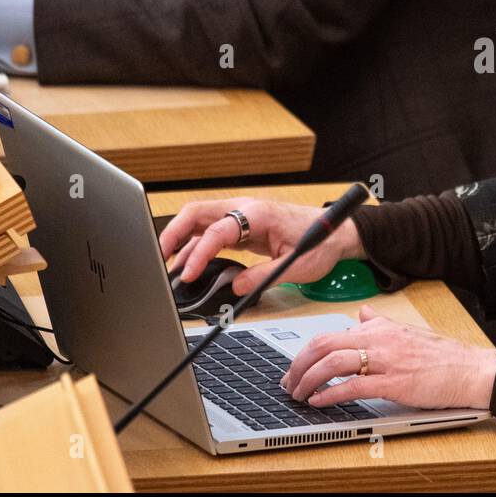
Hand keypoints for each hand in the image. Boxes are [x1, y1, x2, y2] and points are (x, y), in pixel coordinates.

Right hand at [158, 197, 365, 295]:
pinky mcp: (241, 226)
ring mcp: (241, 215)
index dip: (199, 252)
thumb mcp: (299, 265)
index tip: (188, 274)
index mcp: (258, 213)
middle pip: (197, 212)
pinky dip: (194, 246)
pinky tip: (187, 264)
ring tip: (166, 265)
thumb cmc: (322, 240)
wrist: (337, 231)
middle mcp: (245, 208)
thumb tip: (237, 287)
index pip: (218, 228)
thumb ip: (266, 276)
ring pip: (200, 220)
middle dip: (173, 233)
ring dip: (180, 239)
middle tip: (159, 259)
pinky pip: (210, 232)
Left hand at [281, 303, 495, 410]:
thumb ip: (381, 324)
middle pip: (324, 345)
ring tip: (299, 394)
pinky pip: (353, 386)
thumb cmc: (441, 356)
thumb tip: (362, 315)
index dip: (305, 353)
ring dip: (309, 380)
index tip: (295, 368)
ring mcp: (386, 361)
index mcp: (380, 327)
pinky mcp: (394, 383)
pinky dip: (330, 395)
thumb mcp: (407, 331)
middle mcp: (379, 339)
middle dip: (298, 365)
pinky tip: (319, 401)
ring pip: (333, 363)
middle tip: (289, 382)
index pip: (330, 335)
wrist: (470, 369)